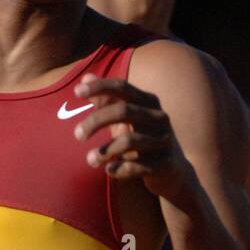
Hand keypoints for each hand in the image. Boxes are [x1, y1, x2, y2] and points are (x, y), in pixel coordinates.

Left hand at [73, 73, 196, 208]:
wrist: (172, 171)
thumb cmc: (142, 139)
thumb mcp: (125, 119)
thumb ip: (106, 100)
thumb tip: (84, 78)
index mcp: (148, 101)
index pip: (123, 87)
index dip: (100, 87)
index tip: (76, 92)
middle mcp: (159, 117)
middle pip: (124, 111)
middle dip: (96, 121)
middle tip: (76, 134)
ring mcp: (164, 140)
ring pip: (130, 141)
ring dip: (105, 150)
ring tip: (89, 160)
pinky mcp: (165, 164)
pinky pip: (139, 166)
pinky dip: (120, 168)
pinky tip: (108, 170)